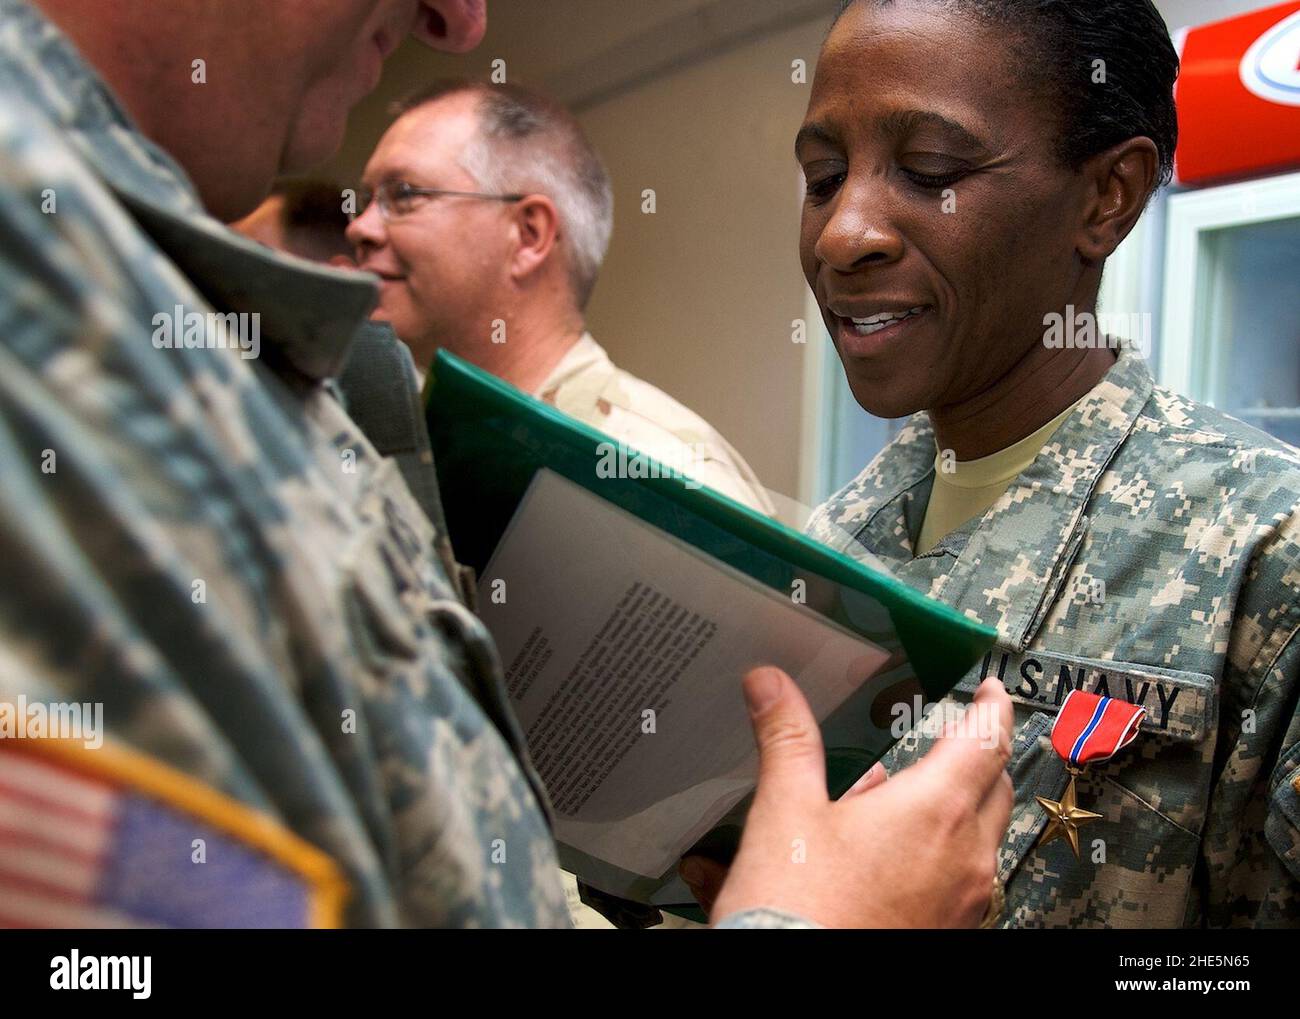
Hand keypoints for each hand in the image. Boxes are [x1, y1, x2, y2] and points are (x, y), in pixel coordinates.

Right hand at [707, 668, 1013, 927]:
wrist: (800, 991)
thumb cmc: (800, 910)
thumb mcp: (785, 811)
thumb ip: (786, 739)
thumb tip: (771, 686)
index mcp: (935, 811)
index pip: (988, 739)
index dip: (992, 705)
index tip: (989, 690)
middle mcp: (966, 856)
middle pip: (997, 786)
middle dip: (980, 755)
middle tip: (954, 738)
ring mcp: (964, 900)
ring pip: (985, 836)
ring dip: (962, 807)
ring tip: (908, 799)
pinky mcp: (951, 930)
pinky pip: (967, 878)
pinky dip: (946, 853)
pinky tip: (897, 856)